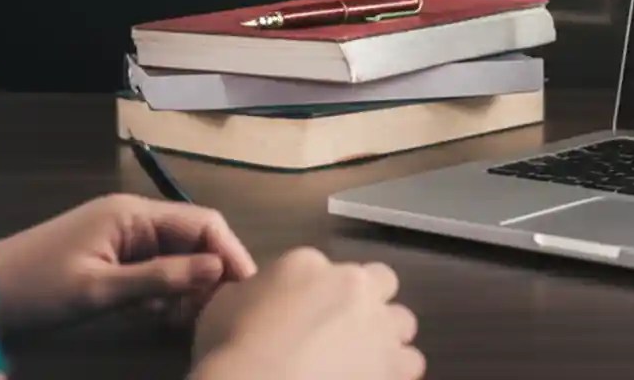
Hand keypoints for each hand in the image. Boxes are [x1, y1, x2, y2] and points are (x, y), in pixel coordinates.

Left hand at [0, 193, 255, 331]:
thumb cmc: (37, 290)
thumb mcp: (101, 290)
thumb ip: (161, 278)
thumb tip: (219, 270)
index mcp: (133, 214)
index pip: (202, 221)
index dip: (229, 251)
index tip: (246, 287)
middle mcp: (134, 219)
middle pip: (194, 238)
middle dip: (211, 272)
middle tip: (219, 311)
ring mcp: (123, 237)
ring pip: (178, 256)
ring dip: (190, 285)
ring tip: (191, 318)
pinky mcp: (113, 258)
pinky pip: (156, 268)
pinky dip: (167, 291)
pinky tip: (166, 315)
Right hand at [189, 247, 423, 379]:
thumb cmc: (229, 348)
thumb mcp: (222, 307)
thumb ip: (249, 294)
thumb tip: (256, 300)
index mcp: (307, 264)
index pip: (323, 268)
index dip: (316, 293)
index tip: (301, 315)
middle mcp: (352, 286)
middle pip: (380, 282)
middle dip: (368, 301)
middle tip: (345, 330)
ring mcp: (377, 325)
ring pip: (403, 321)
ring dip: (386, 337)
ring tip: (364, 360)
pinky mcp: (393, 364)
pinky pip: (411, 363)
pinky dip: (395, 371)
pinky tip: (373, 379)